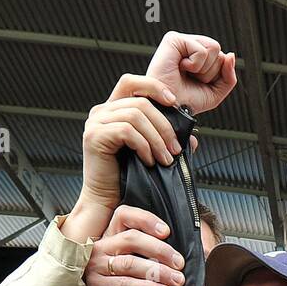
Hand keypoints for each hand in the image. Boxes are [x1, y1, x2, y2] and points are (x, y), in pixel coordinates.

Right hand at [63, 74, 185, 242]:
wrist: (107, 202)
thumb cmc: (128, 179)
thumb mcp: (151, 154)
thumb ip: (167, 140)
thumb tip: (192, 137)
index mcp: (113, 110)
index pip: (132, 83)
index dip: (154, 87)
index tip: (174, 103)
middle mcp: (101, 112)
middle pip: (140, 102)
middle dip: (164, 125)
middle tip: (176, 149)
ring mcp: (95, 123)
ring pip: (135, 116)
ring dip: (157, 138)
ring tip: (166, 159)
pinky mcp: (94, 137)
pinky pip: (127, 131)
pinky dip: (144, 146)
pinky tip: (149, 162)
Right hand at [82, 205, 185, 285]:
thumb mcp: (143, 268)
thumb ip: (154, 253)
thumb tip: (190, 243)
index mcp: (112, 237)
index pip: (124, 215)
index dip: (146, 219)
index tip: (168, 232)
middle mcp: (100, 248)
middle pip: (131, 238)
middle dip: (160, 250)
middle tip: (180, 264)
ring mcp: (95, 267)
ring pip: (130, 262)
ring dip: (158, 271)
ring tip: (178, 281)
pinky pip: (125, 284)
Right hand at [144, 32, 236, 116]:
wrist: (170, 109)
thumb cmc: (187, 101)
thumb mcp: (216, 92)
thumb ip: (229, 76)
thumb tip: (231, 54)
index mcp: (198, 56)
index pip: (223, 59)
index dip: (216, 76)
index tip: (198, 82)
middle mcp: (190, 45)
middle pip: (220, 53)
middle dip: (210, 73)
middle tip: (191, 78)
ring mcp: (182, 40)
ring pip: (214, 48)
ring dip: (203, 69)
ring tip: (187, 73)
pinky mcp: (173, 39)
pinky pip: (201, 51)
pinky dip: (195, 65)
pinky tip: (181, 67)